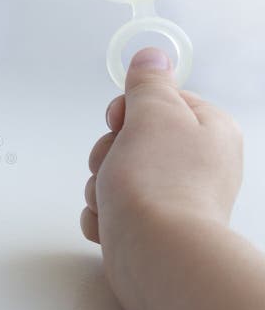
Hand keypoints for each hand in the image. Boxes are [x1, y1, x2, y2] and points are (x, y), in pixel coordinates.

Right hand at [81, 47, 242, 254]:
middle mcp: (198, 165)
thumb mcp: (153, 114)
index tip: (119, 121)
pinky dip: (105, 215)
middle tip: (116, 165)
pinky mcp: (151, 229)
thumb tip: (153, 55)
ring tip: (113, 200)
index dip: (129, 110)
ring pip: (115, 175)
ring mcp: (174, 199)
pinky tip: (112, 223)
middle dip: (108, 154)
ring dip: (101, 186)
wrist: (155, 255)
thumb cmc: (157, 182)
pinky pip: (113, 209)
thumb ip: (148, 82)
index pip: (160, 102)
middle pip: (132, 140)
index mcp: (210, 131)